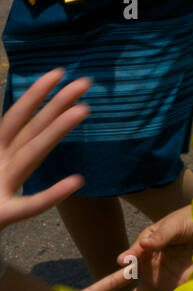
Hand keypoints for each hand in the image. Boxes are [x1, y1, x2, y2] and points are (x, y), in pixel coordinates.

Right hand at [0, 69, 89, 230]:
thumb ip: (12, 150)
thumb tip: (22, 134)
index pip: (16, 119)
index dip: (36, 95)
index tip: (59, 73)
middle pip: (30, 129)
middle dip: (56, 103)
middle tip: (86, 82)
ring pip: (31, 155)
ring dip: (56, 131)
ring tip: (84, 110)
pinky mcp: (0, 217)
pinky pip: (29, 207)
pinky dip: (52, 194)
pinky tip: (77, 181)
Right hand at [81, 203, 192, 290]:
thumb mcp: (176, 224)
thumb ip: (160, 235)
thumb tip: (139, 247)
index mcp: (145, 246)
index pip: (129, 258)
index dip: (126, 260)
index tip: (124, 262)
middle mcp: (148, 264)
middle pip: (121, 280)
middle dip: (101, 288)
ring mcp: (160, 278)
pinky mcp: (175, 289)